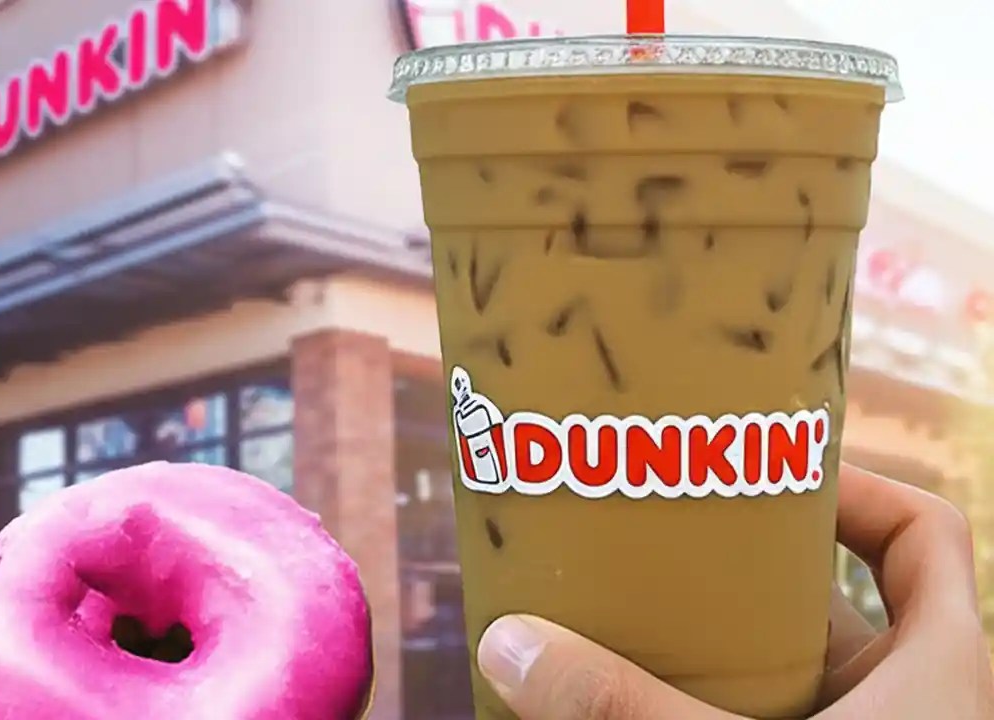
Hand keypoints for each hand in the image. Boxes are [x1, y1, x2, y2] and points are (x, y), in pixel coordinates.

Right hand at [475, 464, 993, 718]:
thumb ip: (625, 709)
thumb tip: (506, 643)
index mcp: (942, 667)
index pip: (925, 534)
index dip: (853, 483)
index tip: (762, 469)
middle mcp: (909, 700)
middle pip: (829, 594)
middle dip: (738, 567)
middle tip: (652, 537)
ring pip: (787, 670)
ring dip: (712, 644)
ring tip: (627, 610)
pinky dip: (704, 707)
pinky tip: (635, 703)